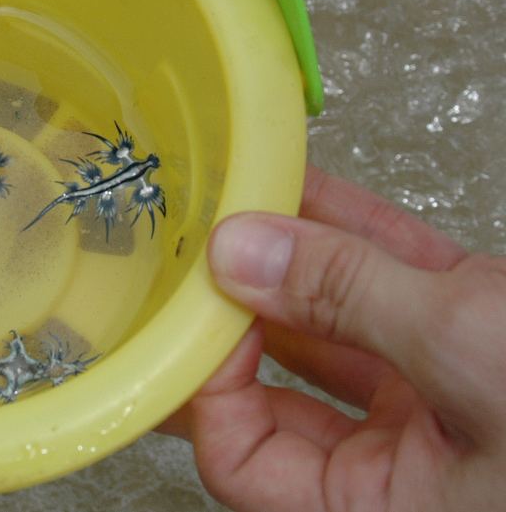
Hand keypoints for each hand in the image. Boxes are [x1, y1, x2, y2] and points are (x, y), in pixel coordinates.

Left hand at [158, 166, 505, 511]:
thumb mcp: (464, 350)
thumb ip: (348, 298)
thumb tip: (241, 255)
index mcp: (381, 502)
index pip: (241, 458)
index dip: (211, 380)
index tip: (211, 302)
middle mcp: (400, 460)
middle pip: (277, 388)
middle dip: (238, 309)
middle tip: (199, 251)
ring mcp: (433, 400)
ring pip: (335, 323)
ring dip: (291, 255)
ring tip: (244, 200)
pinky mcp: (470, 342)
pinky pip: (392, 285)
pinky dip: (352, 234)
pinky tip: (307, 189)